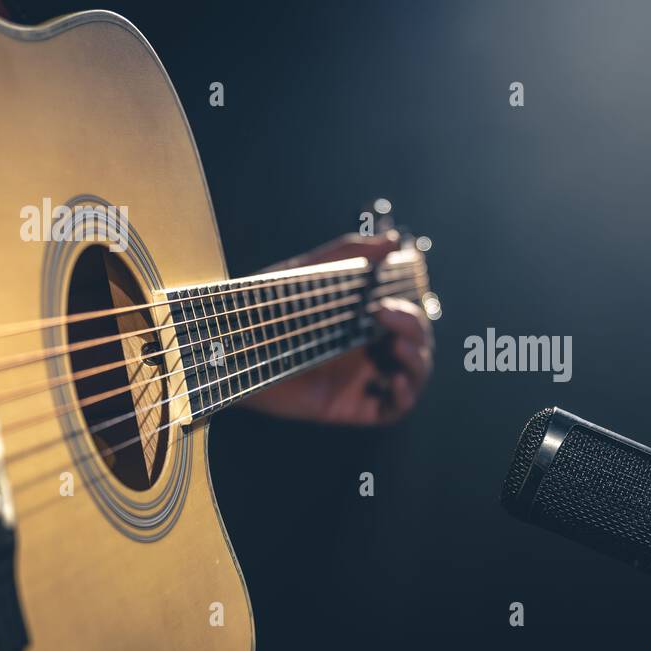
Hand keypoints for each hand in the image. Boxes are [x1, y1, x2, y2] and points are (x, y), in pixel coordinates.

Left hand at [239, 232, 433, 424]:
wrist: (232, 344)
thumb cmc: (265, 306)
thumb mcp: (311, 271)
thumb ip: (352, 253)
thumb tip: (392, 240)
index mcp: (364, 321)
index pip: (408, 318)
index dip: (412, 311)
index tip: (390, 298)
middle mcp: (368, 350)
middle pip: (418, 344)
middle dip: (414, 329)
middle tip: (385, 314)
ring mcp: (363, 379)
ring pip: (415, 375)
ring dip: (418, 360)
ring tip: (398, 347)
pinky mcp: (351, 407)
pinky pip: (393, 409)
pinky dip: (405, 395)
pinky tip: (396, 380)